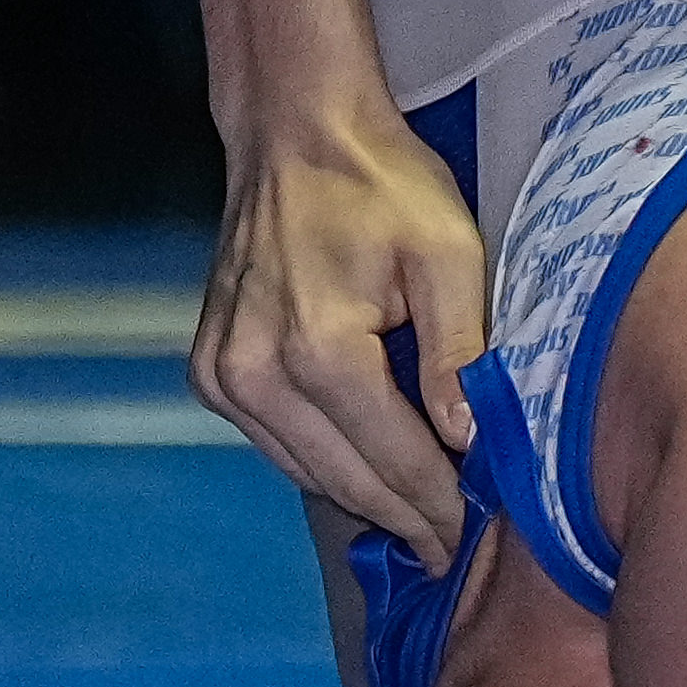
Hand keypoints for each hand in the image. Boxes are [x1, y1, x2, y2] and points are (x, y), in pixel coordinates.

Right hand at [186, 106, 487, 561]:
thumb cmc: (380, 184)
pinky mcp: (210, 372)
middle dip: (407, 520)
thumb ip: (458, 352)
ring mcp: (223, 377)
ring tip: (422, 521)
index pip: (395, 461)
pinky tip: (367, 467)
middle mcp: (256, 375)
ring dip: (366, 498)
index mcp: (320, 350)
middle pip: (347, 481)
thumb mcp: (448, 253)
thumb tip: (469, 444)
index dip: (441, 510)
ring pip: (307, 473)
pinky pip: (276, 444)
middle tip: (455, 554)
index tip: (476, 545)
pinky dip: (323, 461)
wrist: (295, 132)